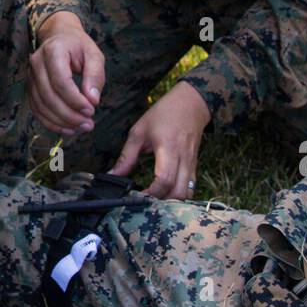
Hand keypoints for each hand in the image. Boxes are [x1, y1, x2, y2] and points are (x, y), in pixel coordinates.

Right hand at [27, 11, 104, 136]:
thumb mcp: (94, 55)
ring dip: (61, 122)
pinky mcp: (30, 87)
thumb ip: (95, 75)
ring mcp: (30, 76)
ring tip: (81, 128)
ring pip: (41, 105)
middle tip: (88, 124)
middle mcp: (36, 63)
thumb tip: (92, 101)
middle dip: (69, 115)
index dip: (75, 100)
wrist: (59, 36)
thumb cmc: (78, 46)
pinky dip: (51, 123)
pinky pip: (37, 109)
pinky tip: (67, 129)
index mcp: (53, 51)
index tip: (91, 111)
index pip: (60, 81)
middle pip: (49, 96)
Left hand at [110, 83, 210, 198]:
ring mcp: (192, 164)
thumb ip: (127, 156)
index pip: (164, 180)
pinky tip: (165, 193)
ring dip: (172, 201)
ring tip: (155, 199)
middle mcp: (183, 159)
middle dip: (162, 203)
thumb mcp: (140, 130)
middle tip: (145, 201)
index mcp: (168, 148)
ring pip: (187, 194)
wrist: (191, 103)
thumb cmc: (164, 113)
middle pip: (178, 193)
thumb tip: (112, 175)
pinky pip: (190, 187)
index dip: (151, 193)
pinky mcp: (194, 166)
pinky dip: (178, 195)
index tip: (137, 195)